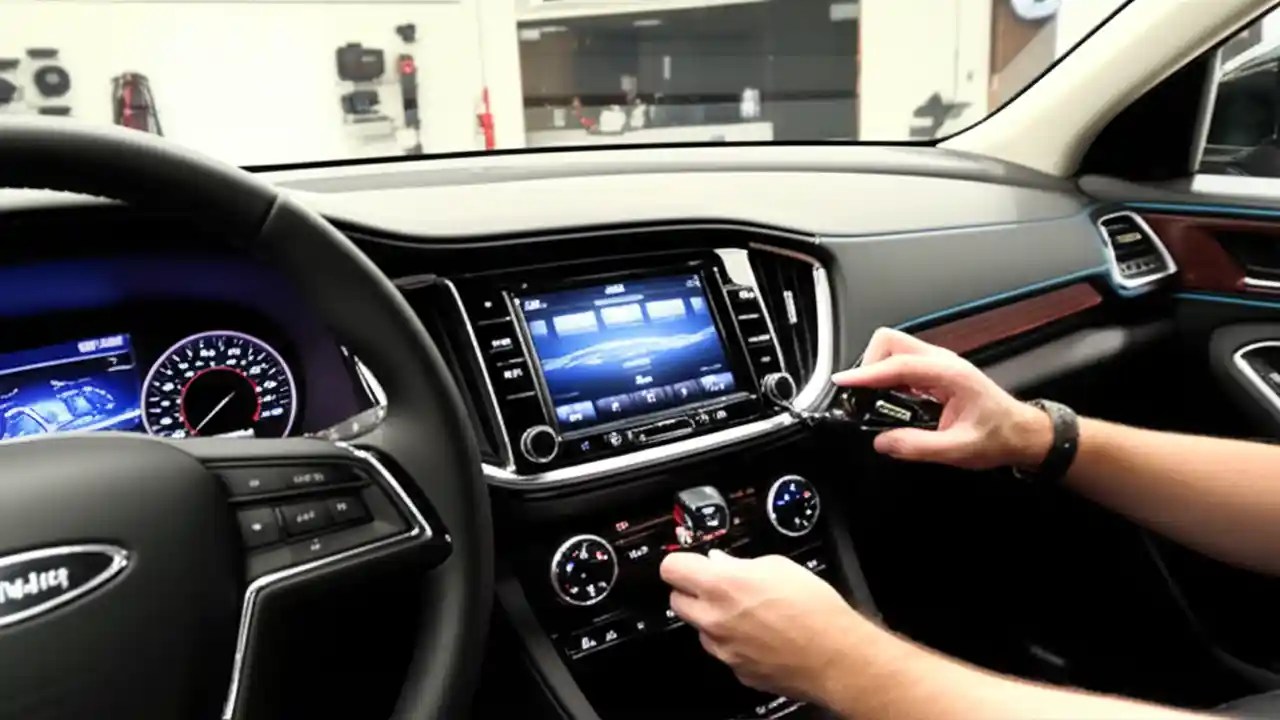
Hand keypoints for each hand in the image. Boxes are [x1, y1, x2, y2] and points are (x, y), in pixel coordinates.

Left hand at [660, 550, 865, 702]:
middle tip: (715, 584)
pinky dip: (732, 641)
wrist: (835, 656)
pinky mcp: (735, 670)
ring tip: (746, 612)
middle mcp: (714, 619)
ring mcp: (723, 648)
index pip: (671, 568)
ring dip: (712, 617)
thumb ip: (742, 562)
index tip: (688, 561)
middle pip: (676, 600)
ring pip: (699, 628)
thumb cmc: (815, 610)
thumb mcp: (779, 566)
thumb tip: (722, 562)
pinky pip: (722, 650)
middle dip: (691, 590)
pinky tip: (759, 634)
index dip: (680, 562)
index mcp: (721, 585)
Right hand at [833, 328, 1050, 469]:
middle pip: (891, 342)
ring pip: (894, 348)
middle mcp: (943, 362)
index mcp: (950, 375)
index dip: (866, 373)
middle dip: (868, 363)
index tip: (843, 382)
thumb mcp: (958, 450)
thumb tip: (882, 442)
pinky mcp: (934, 371)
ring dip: (876, 368)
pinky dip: (885, 375)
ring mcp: (938, 363)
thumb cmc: (998, 437)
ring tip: (868, 397)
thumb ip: (917, 447)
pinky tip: (885, 397)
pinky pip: (901, 362)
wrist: (1020, 433)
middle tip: (859, 393)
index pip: (898, 365)